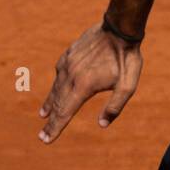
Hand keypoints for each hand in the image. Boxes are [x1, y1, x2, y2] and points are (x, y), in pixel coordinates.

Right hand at [38, 23, 142, 142]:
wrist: (119, 29)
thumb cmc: (126, 59)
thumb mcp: (127, 87)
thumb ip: (115, 107)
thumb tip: (101, 124)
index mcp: (84, 86)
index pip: (65, 113)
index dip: (55, 128)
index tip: (46, 140)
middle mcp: (71, 76)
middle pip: (57, 104)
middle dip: (50, 121)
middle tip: (42, 136)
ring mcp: (68, 64)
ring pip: (55, 88)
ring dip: (50, 103)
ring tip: (43, 115)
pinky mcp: (69, 54)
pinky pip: (59, 73)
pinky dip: (55, 85)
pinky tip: (55, 89)